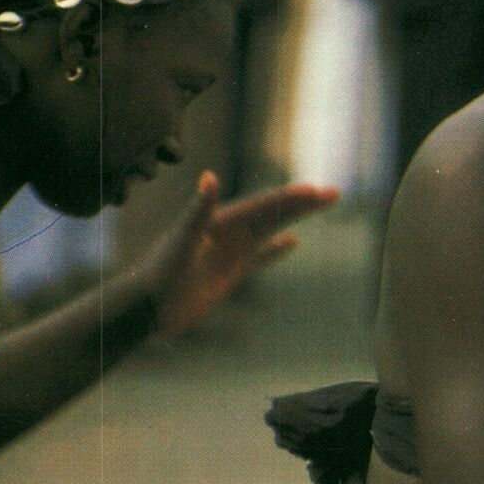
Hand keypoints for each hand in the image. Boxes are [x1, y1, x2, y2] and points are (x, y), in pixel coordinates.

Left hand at [143, 172, 337, 338]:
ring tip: (319, 205)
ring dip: (295, 218)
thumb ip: (198, 210)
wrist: (150, 307)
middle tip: (333, 193)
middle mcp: (229, 232)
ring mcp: (232, 251)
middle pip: (273, 213)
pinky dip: (276, 249)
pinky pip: (260, 257)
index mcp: (220, 221)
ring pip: (271, 230)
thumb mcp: (181, 241)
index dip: (289, 199)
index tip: (314, 191)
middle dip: (303, 203)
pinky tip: (292, 241)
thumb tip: (209, 176)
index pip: (262, 206)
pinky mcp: (231, 272)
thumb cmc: (160, 273)